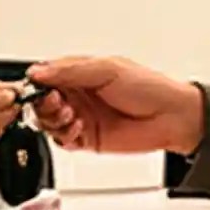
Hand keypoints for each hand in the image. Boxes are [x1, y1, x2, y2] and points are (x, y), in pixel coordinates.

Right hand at [26, 56, 203, 154]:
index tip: (38, 87)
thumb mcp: (107, 69)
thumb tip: (38, 71)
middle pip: (42, 101)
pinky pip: (63, 140)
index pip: (46, 76)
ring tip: (69, 114)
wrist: (171, 117)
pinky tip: (77, 127)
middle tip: (56, 102)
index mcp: (80, 73)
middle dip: (43, 103)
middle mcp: (78, 95)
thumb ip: (70, 70)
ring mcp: (81, 117)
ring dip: (53, 120)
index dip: (38, 83)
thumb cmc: (148, 87)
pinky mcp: (86, 139)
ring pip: (49, 122)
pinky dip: (64, 135)